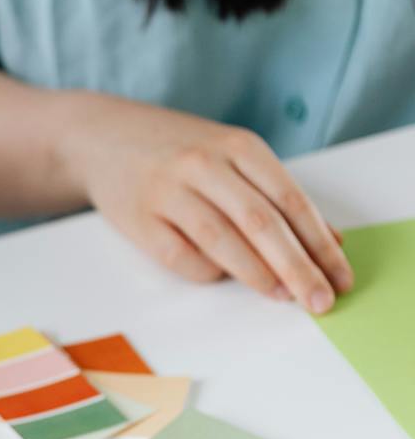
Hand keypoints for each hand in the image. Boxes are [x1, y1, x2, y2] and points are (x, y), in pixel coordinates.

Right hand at [59, 95, 350, 311]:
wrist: (101, 136)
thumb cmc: (177, 150)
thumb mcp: (231, 154)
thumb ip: (276, 192)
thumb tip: (328, 241)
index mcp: (238, 146)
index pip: (290, 201)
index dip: (319, 244)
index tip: (338, 277)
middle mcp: (203, 165)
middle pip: (261, 224)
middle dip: (297, 268)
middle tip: (319, 301)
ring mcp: (167, 192)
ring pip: (222, 241)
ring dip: (257, 275)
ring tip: (282, 297)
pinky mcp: (137, 219)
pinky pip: (181, 257)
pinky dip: (208, 272)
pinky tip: (224, 276)